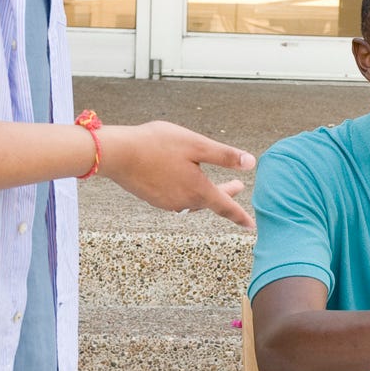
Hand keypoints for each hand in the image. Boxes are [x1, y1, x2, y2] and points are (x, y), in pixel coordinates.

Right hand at [97, 121, 255, 226]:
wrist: (117, 154)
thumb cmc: (157, 144)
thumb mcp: (196, 144)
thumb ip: (224, 156)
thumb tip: (251, 163)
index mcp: (198, 190)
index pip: (226, 207)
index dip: (241, 216)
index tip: (252, 226)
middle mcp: (184, 202)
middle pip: (210, 201)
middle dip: (225, 194)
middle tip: (238, 185)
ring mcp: (166, 203)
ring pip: (192, 201)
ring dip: (204, 193)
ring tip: (208, 181)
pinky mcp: (153, 199)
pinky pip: (176, 198)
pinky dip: (185, 191)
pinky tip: (180, 180)